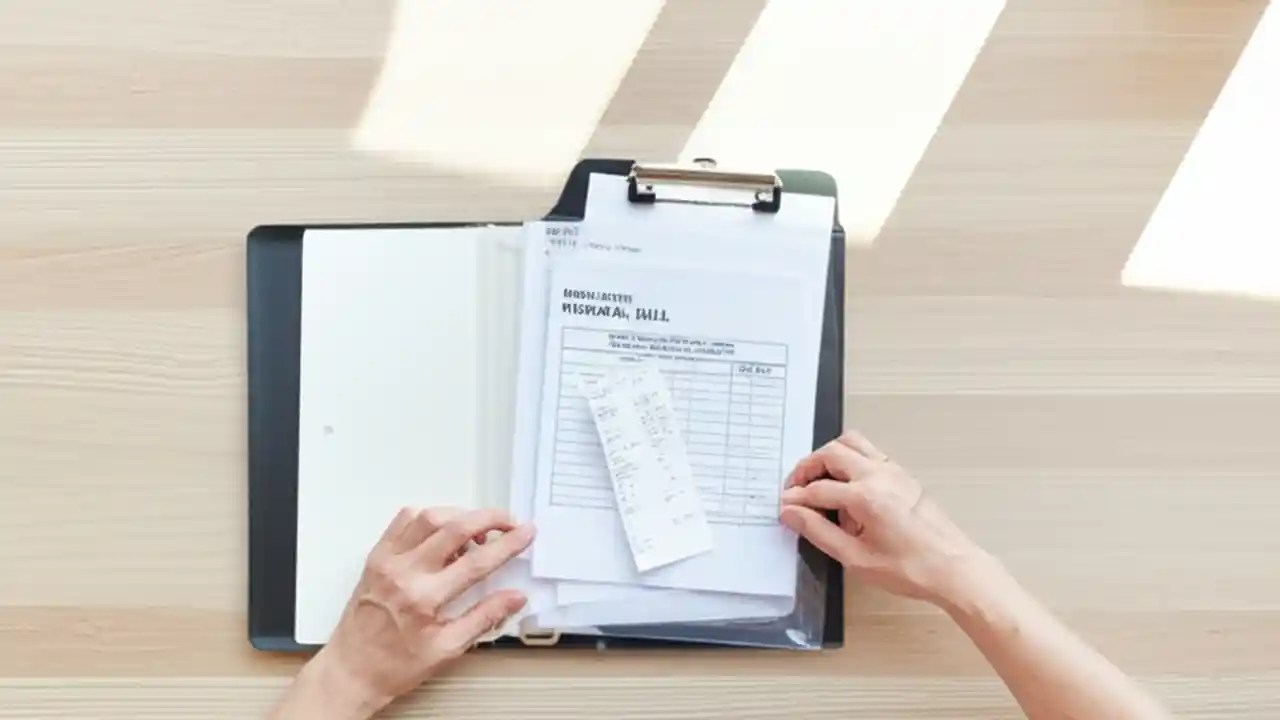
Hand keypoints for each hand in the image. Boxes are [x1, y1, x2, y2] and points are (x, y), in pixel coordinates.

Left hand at [275, 507, 534, 719]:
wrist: (351, 670)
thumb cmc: (397, 665)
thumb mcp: (448, 649)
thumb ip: (484, 618)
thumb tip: (516, 597)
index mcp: (424, 599)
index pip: (477, 562)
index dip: (508, 544)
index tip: (526, 533)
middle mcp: (404, 572)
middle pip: (454, 527)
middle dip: (489, 518)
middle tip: (509, 522)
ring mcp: (386, 559)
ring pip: (428, 516)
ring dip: (459, 514)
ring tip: (477, 530)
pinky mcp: (376, 555)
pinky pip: (403, 520)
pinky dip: (428, 516)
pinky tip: (443, 529)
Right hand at [780, 431, 988, 604]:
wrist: (953, 568)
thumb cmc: (910, 568)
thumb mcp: (855, 558)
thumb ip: (819, 531)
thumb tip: (792, 514)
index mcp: (865, 496)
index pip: (817, 490)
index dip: (795, 499)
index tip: (784, 507)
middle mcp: (879, 475)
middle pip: (831, 454)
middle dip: (807, 469)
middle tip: (796, 489)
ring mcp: (893, 471)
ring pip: (851, 443)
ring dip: (829, 456)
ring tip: (819, 481)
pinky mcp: (903, 475)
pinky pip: (870, 453)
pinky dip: (850, 460)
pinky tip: (847, 487)